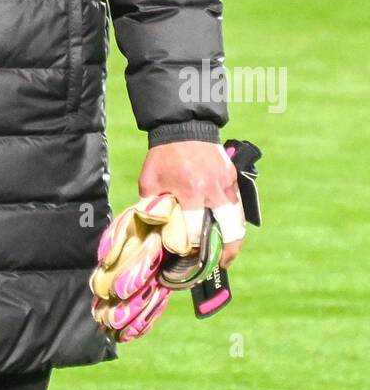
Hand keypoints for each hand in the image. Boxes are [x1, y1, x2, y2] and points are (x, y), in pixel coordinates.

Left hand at [138, 141, 244, 268]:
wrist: (184, 126)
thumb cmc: (163, 155)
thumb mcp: (150, 181)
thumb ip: (150, 206)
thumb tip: (151, 230)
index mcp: (191, 190)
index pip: (196, 230)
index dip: (191, 247)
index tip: (186, 255)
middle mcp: (213, 189)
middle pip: (228, 229)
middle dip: (226, 251)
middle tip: (220, 263)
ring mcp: (226, 183)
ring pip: (238, 220)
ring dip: (234, 239)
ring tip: (227, 253)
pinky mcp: (233, 178)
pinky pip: (237, 205)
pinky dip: (234, 220)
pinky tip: (227, 230)